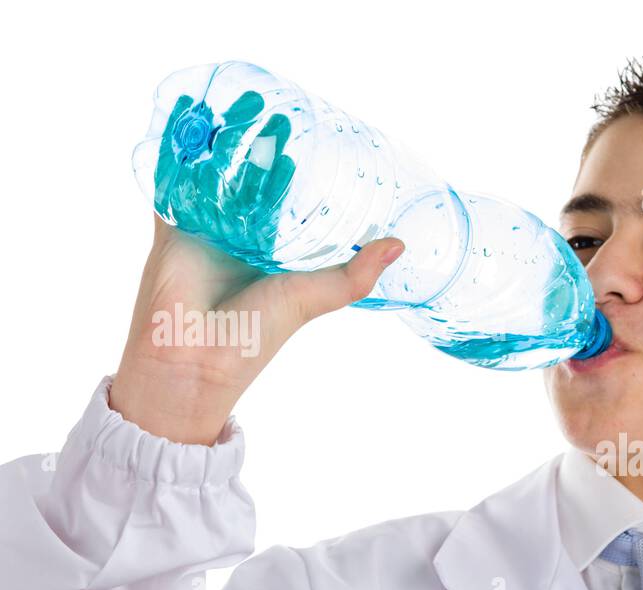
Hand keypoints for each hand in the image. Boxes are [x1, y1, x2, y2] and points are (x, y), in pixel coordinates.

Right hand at [113, 88, 403, 443]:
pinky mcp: (171, 229)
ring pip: (212, 176)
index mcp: (271, 254)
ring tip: (239, 103)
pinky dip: (175, 155)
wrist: (194, 359)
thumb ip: (354, 275)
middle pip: (248, 182)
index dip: (292, 171)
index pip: (284, 202)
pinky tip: (186, 118)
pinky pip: (170, 184)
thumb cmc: (254, 335)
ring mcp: (203, 232)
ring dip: (223, 142)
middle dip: (259, 146)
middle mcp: (237, 240)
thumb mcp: (313, 298)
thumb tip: (398, 245)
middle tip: (276, 111)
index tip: (307, 137)